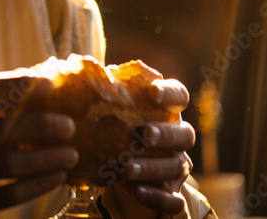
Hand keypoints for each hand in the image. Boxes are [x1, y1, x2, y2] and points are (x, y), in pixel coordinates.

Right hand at [0, 74, 77, 218]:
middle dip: (42, 125)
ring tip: (71, 154)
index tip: (50, 84)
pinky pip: (11, 194)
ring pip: (11, 164)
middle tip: (69, 125)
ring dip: (48, 158)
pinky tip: (57, 176)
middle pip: (2, 128)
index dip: (19, 84)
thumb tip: (37, 82)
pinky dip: (39, 184)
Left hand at [112, 79, 195, 216]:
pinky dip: (157, 197)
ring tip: (127, 168)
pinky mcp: (171, 194)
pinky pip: (173, 200)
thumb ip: (105, 90)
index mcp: (167, 112)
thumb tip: (81, 65)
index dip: (170, 94)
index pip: (179, 96)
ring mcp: (176, 167)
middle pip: (185, 135)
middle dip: (165, 134)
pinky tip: (137, 191)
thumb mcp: (111, 109)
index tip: (152, 92)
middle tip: (143, 134)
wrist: (122, 171)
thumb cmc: (117, 129)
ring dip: (153, 167)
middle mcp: (177, 139)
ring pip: (176, 167)